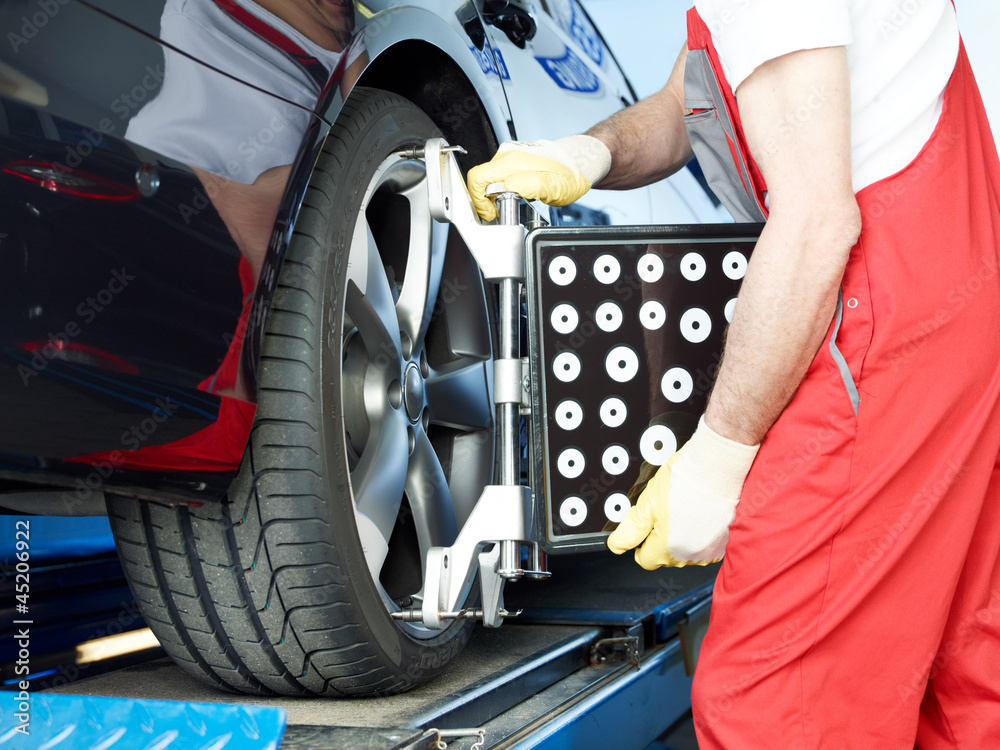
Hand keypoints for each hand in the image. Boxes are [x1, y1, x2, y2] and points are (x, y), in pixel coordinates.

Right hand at [467, 135, 610, 220]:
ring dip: (493, 195)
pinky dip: (501, 188)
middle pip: (479, 179)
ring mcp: (510, 154)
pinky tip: (515, 194)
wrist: (581, 160)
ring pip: (488, 178)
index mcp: (513, 161)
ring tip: (511, 203)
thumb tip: (508, 186)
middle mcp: (508, 154)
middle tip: (500, 211)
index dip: (480, 202)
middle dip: (484, 200)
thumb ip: (530, 186)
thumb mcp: (556, 187)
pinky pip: (498, 174)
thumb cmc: (572, 173)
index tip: (492, 214)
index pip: (477, 180)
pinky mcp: (514, 158)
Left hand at [607, 418, 758, 568]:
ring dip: (682, 538)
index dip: (641, 541)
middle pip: (665, 557)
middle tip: (667, 511)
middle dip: (662, 538)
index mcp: (667, 548)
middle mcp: (689, 555)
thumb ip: (631, 529)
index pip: (644, 559)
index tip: (648, 524)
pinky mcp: (722, 544)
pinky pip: (704, 548)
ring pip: (684, 553)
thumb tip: (617, 545)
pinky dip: (700, 535)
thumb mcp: (647, 502)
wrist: (715, 465)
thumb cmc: (684, 479)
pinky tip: (699, 515)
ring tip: (685, 510)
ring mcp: (708, 551)